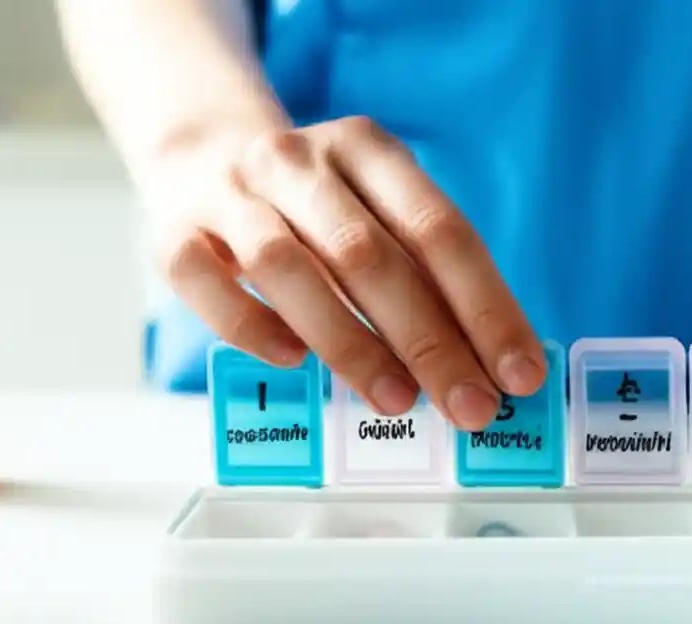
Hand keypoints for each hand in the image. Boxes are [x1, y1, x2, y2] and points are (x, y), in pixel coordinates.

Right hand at [142, 116, 545, 429]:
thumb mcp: (377, 212)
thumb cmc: (317, 208)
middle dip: (430, 341)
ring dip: (351, 344)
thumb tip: (489, 364)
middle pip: (370, 255)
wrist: (201, 155)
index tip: (518, 373)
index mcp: (368, 149)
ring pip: (288, 268)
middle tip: (470, 406)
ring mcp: (230, 193)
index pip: (440, 230)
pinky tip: (294, 362)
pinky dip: (252, 327)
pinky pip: (206, 283)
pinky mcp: (174, 231)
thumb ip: (424, 275)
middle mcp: (299, 161)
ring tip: (397, 400)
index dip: (485, 307)